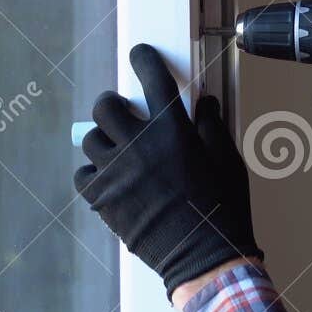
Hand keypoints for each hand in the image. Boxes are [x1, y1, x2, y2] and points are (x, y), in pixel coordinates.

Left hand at [75, 44, 262, 297]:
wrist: (204, 258)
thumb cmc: (222, 210)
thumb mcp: (228, 162)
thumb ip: (212, 128)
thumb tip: (204, 104)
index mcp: (174, 131)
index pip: (154, 80)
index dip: (144, 60)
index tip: (140, 54)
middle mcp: (140, 146)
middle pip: (106, 107)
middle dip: (112, 104)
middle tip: (123, 112)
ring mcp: (117, 173)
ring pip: (91, 140)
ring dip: (103, 139)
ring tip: (118, 149)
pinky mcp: (103, 200)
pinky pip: (83, 175)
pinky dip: (93, 173)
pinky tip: (109, 178)